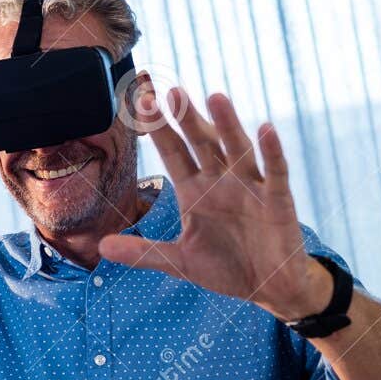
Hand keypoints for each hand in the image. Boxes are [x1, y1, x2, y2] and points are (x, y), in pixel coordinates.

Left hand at [98, 88, 330, 320]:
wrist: (267, 288)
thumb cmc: (225, 267)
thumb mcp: (178, 262)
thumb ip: (143, 252)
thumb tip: (102, 247)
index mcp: (195, 190)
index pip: (173, 153)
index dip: (158, 129)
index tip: (141, 102)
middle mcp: (220, 181)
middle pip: (201, 143)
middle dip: (187, 118)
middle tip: (171, 91)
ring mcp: (250, 187)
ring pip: (237, 149)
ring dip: (227, 125)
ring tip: (215, 98)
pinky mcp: (277, 200)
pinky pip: (275, 172)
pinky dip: (272, 152)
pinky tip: (265, 130)